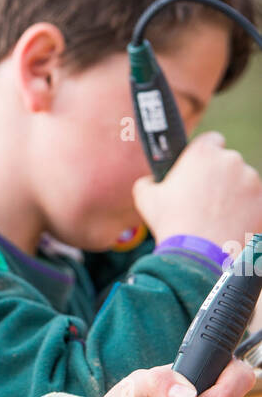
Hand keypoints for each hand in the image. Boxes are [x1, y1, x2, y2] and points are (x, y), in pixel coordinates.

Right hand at [134, 132, 261, 247]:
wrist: (199, 256)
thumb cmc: (171, 223)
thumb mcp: (145, 199)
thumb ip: (147, 181)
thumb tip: (150, 181)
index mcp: (203, 152)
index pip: (211, 140)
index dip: (204, 156)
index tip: (199, 171)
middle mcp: (231, 160)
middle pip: (228, 163)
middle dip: (219, 177)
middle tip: (204, 200)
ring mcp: (251, 180)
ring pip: (243, 182)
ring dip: (234, 194)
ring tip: (217, 218)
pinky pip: (254, 202)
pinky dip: (245, 211)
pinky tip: (229, 225)